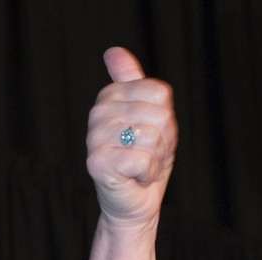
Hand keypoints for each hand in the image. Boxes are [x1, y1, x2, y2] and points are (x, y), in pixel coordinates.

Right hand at [86, 47, 177, 227]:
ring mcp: (94, 138)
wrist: (134, 206)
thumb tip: (113, 52)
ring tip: (141, 168)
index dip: (167, 120)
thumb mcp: (149, 118)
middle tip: (148, 156)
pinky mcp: (97, 163)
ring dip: (156, 160)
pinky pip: (141, 159)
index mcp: (110, 96)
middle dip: (163, 142)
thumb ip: (135, 83)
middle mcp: (98, 113)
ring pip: (152, 138)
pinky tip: (134, 179)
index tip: (153, 136)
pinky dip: (147, 174)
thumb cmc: (145, 163)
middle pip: (160, 116)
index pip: (160, 94)